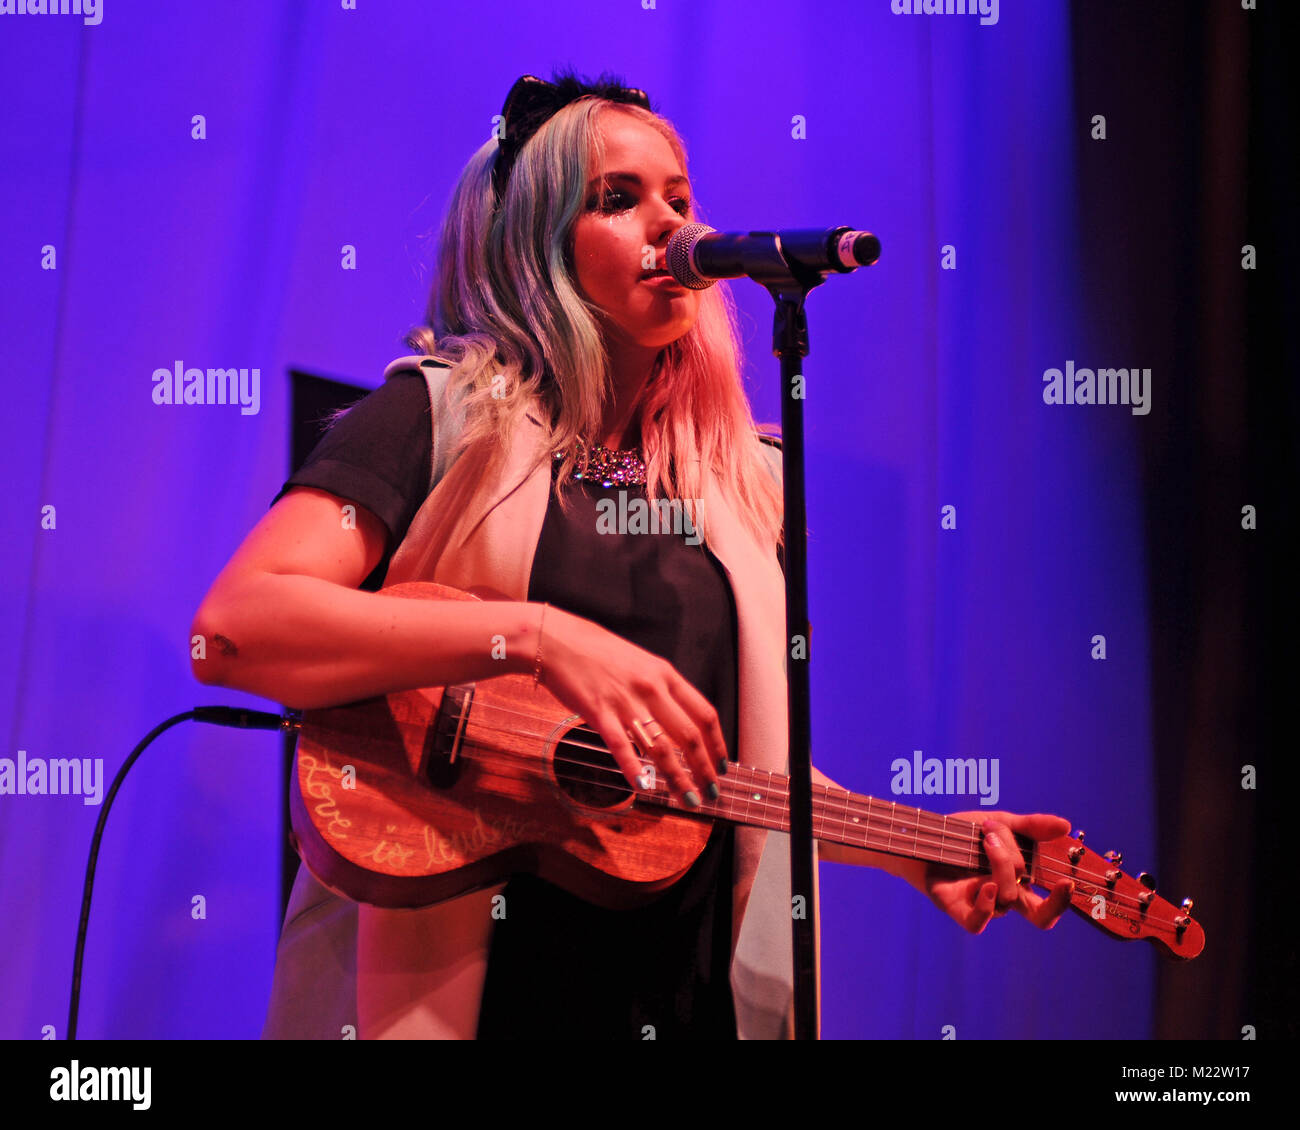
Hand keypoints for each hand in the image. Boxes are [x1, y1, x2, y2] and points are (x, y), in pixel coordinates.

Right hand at [534, 603, 724, 805]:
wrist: (558, 641)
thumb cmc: (598, 652)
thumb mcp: (641, 663)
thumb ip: (660, 689)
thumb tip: (678, 719)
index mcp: (666, 675)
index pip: (704, 714)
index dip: (717, 743)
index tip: (722, 764)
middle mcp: (652, 688)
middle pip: (689, 736)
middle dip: (704, 769)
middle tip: (711, 792)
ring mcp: (626, 702)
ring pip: (661, 748)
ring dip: (678, 778)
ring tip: (689, 799)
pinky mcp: (599, 713)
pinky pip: (621, 747)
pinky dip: (634, 770)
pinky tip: (643, 787)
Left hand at [919, 810, 1074, 933]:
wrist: (922, 832)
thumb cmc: (963, 833)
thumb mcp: (999, 823)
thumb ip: (1031, 826)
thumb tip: (1067, 826)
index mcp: (1018, 883)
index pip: (1049, 905)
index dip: (1064, 901)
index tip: (1070, 881)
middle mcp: (1002, 898)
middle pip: (1040, 917)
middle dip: (1053, 900)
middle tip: (1060, 877)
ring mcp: (980, 905)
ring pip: (1008, 899)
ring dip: (1003, 864)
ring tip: (988, 836)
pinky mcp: (955, 907)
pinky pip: (977, 923)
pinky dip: (986, 906)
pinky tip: (985, 884)